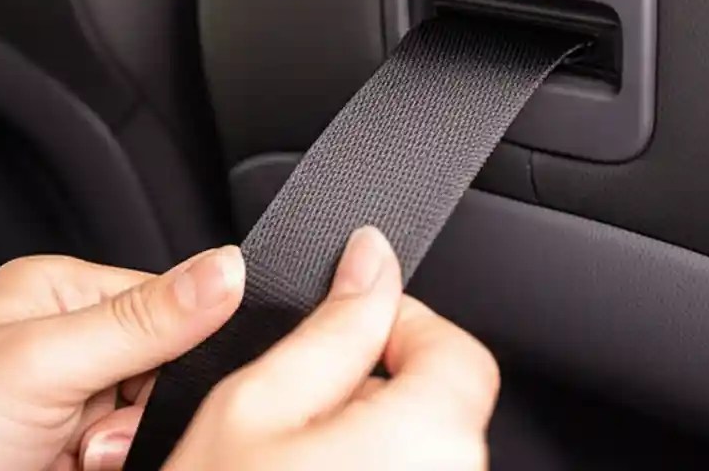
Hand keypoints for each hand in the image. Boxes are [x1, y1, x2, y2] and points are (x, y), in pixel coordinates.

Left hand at [0, 246, 245, 470]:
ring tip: (76, 461)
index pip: (167, 299)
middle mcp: (65, 341)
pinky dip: (118, 468)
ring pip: (153, 419)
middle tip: (94, 435)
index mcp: (58, 293)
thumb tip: (227, 268)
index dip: (178, 345)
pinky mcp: (70, 453)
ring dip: (127, 447)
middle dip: (142, 410)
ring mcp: (67, 403)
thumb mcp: (42, 364)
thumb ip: (141, 320)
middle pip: (166, 366)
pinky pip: (133, 453)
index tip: (147, 385)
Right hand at [164, 226, 499, 468]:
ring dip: (357, 439)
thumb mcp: (252, 406)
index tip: (341, 324)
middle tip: (287, 407)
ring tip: (280, 459)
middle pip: (432, 402)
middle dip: (365, 388)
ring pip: (414, 449)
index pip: (455, 346)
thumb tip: (371, 257)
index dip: (393, 320)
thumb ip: (329, 324)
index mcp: (429, 439)